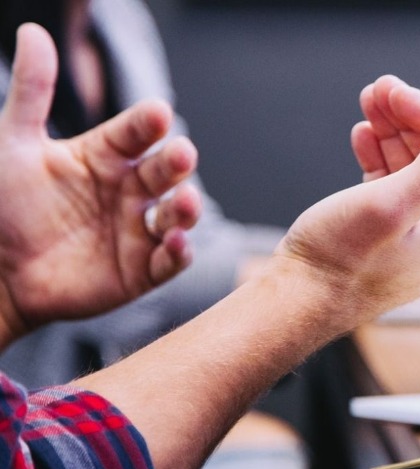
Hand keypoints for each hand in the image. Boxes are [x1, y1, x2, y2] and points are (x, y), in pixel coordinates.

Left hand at [0, 23, 200, 342]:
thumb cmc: (5, 208)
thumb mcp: (14, 146)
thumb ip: (34, 93)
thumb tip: (34, 33)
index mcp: (105, 157)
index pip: (136, 134)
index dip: (147, 125)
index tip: (157, 114)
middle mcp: (129, 191)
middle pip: (164, 172)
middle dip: (177, 163)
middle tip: (181, 154)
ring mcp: (138, 230)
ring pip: (177, 215)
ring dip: (187, 209)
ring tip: (185, 202)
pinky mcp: (142, 270)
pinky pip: (169, 260)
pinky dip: (178, 252)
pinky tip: (175, 242)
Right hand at [276, 105, 419, 325]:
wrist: (297, 302)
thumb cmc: (339, 262)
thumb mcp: (391, 205)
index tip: (394, 91)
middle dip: (408, 120)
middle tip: (377, 90)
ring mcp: (419, 236)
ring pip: (414, 168)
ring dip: (392, 134)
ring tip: (367, 106)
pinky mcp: (391, 236)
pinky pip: (394, 187)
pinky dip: (380, 159)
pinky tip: (363, 138)